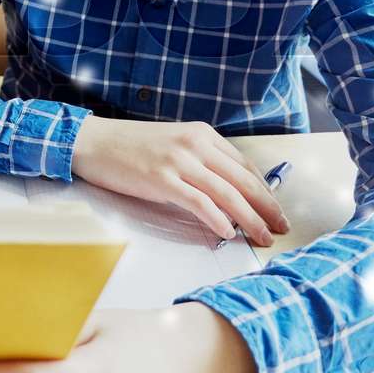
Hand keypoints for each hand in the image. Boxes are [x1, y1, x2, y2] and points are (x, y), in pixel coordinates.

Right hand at [71, 117, 287, 245]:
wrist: (92, 142)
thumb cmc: (129, 147)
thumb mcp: (173, 145)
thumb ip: (199, 162)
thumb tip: (225, 192)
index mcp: (202, 135)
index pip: (244, 165)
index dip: (265, 190)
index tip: (276, 210)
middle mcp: (195, 145)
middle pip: (242, 180)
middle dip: (266, 207)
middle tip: (281, 228)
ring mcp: (179, 161)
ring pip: (227, 194)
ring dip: (250, 219)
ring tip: (261, 237)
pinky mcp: (162, 179)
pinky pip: (199, 203)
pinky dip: (217, 220)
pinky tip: (227, 232)